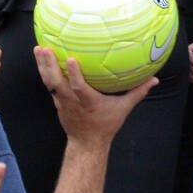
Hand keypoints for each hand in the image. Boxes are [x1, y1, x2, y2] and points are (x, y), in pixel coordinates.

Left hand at [33, 47, 155, 146]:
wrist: (86, 143)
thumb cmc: (105, 125)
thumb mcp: (123, 109)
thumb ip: (137, 92)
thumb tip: (154, 79)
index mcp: (87, 102)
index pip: (78, 88)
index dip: (73, 74)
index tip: (70, 59)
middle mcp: (71, 101)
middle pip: (56, 82)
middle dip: (49, 65)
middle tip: (44, 48)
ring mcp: (62, 101)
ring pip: (49, 82)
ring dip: (43, 66)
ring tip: (38, 48)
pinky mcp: (57, 101)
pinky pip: (49, 84)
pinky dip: (45, 71)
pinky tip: (43, 59)